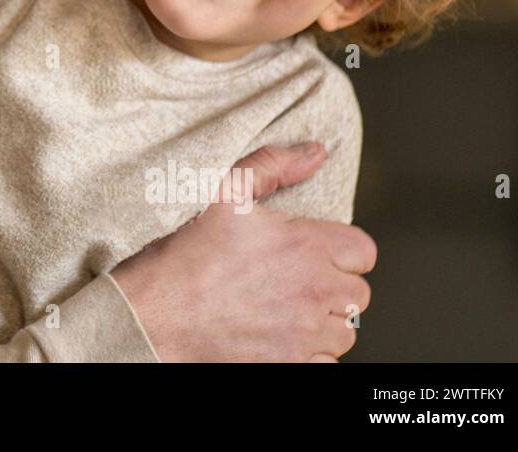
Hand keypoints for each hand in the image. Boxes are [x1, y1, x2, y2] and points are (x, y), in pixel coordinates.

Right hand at [110, 142, 375, 361]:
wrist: (153, 314)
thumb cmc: (184, 253)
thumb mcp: (222, 192)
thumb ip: (273, 165)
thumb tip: (316, 152)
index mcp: (306, 246)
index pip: (364, 252)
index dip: (341, 250)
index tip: (314, 252)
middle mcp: (314, 292)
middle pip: (357, 294)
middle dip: (332, 286)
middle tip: (293, 281)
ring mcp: (305, 335)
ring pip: (343, 332)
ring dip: (322, 322)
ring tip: (284, 309)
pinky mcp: (290, 366)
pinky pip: (326, 364)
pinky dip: (309, 354)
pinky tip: (278, 338)